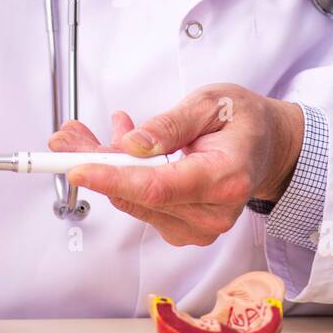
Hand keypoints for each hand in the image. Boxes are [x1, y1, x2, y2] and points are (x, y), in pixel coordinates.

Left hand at [49, 85, 302, 247]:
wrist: (266, 147)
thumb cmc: (243, 122)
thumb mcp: (211, 102)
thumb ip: (170, 124)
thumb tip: (132, 144)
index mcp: (225, 178)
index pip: (158, 187)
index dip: (113, 178)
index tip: (78, 167)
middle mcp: (212, 212)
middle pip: (137, 195)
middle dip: (95, 164)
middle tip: (67, 138)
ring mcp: (198, 227)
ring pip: (132, 200)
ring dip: (104, 168)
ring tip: (90, 136)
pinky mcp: (182, 230)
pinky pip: (139, 204)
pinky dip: (122, 178)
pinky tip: (121, 150)